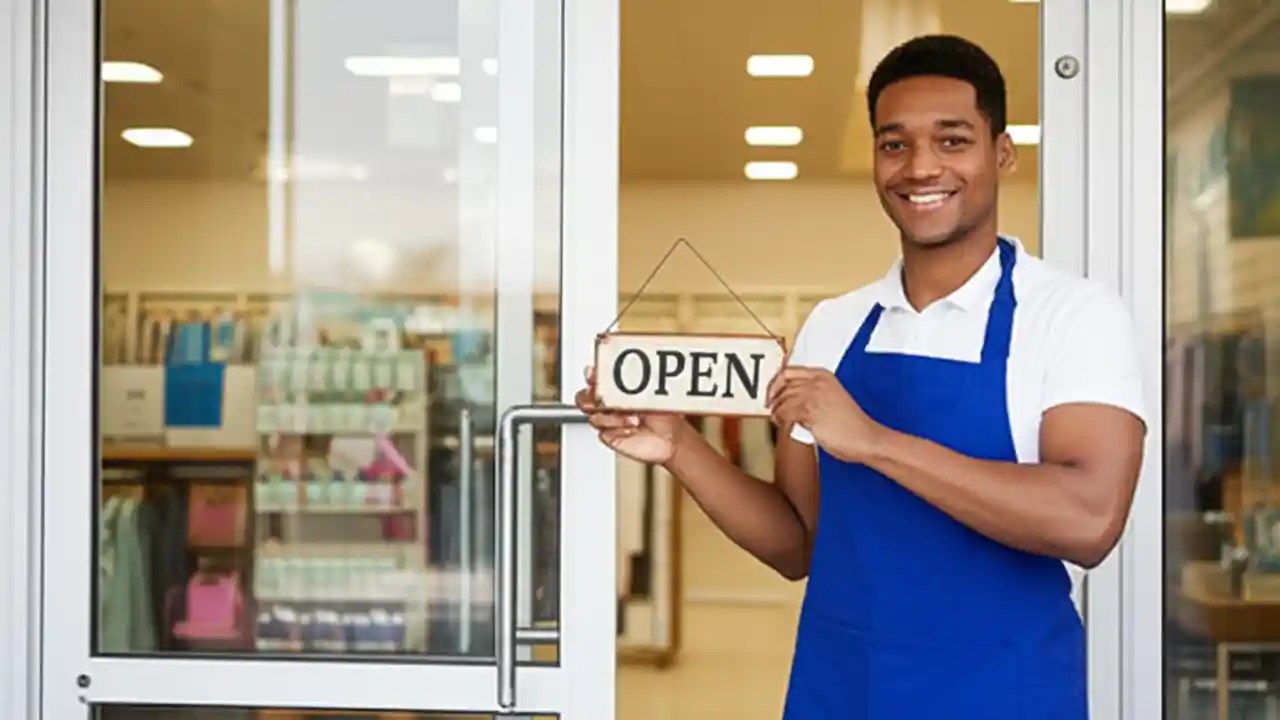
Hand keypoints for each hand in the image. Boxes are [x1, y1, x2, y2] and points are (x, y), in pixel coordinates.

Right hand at [574, 366, 687, 464]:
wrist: (670, 438)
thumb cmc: (663, 413)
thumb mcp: (653, 392)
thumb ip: (639, 380)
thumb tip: (633, 364)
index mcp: (615, 388)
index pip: (594, 378)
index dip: (591, 376)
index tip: (595, 374)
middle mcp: (608, 403)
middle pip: (584, 398)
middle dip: (591, 398)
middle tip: (605, 398)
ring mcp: (607, 420)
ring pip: (594, 416)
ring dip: (613, 416)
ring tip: (634, 417)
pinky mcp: (610, 436)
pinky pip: (604, 432)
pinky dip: (619, 429)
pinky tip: (632, 428)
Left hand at [766, 366, 884, 462]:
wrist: (865, 438)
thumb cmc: (851, 424)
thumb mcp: (831, 398)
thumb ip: (812, 394)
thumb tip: (788, 398)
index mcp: (823, 376)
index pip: (788, 372)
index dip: (775, 383)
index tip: (770, 394)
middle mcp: (818, 382)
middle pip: (782, 385)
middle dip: (773, 399)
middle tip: (772, 410)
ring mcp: (814, 395)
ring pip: (782, 399)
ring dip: (776, 412)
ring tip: (779, 420)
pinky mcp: (810, 411)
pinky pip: (785, 413)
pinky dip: (781, 420)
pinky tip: (784, 425)